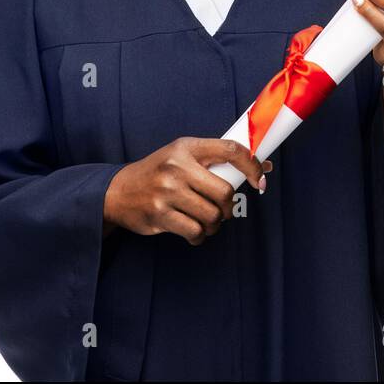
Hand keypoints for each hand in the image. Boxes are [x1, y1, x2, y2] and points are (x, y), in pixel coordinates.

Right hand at [103, 138, 272, 244]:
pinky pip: (195, 232)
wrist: (117, 191)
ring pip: (212, 216)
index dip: (252, 165)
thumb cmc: (159, 172)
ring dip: (214, 224)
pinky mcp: (160, 215)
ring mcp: (167, 191)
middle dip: (228, 207)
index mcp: (187, 147)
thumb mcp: (183, 156)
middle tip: (221, 210)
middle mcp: (177, 167)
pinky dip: (200, 235)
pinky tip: (193, 230)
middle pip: (224, 192)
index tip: (260, 181)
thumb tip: (265, 167)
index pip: (231, 150)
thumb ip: (219, 160)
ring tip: (204, 220)